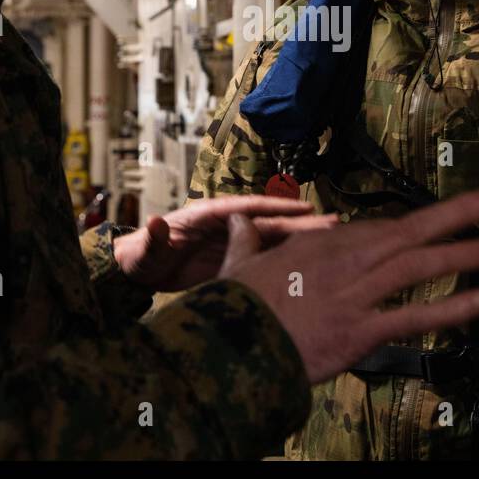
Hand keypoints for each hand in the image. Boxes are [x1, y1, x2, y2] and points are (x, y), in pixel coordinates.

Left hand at [114, 196, 340, 291]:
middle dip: (301, 223)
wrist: (142, 270)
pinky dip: (289, 256)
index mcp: (208, 216)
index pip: (247, 209)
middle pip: (269, 222)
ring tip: (335, 238)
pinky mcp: (236, 258)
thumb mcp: (146, 249)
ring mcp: (234, 241)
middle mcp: (227, 225)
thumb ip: (154, 238)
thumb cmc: (143, 255)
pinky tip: (312, 261)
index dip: (276, 208)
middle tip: (335, 223)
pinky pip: (266, 255)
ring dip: (302, 239)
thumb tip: (155, 223)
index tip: (304, 208)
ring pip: (274, 238)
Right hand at [219, 186, 478, 383]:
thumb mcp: (238, 263)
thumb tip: (237, 224)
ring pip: (417, 266)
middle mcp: (346, 260)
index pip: (380, 227)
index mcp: (321, 242)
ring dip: (462, 254)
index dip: (419, 221)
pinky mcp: (360, 331)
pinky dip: (448, 309)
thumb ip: (246, 240)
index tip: (447, 215)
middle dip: (457, 214)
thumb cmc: (234, 306)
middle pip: (410, 231)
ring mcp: (356, 294)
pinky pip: (412, 317)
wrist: (230, 345)